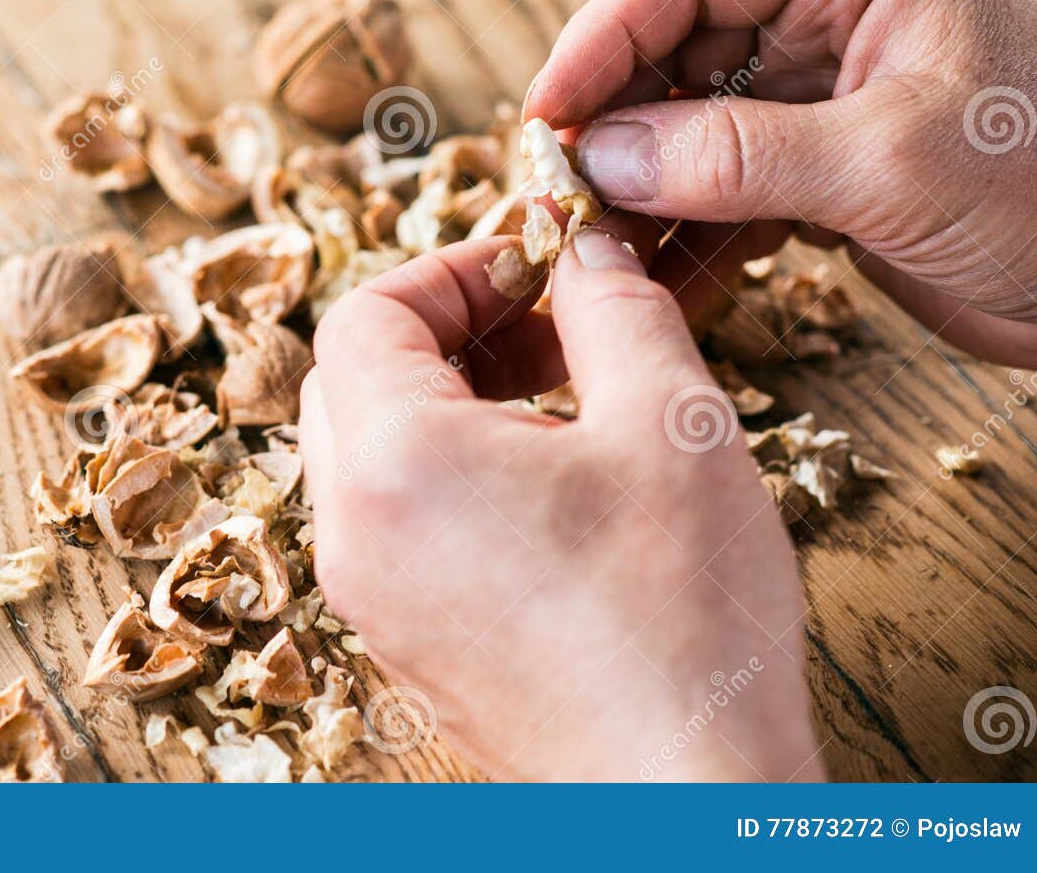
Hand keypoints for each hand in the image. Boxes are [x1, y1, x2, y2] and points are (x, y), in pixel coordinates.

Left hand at [301, 221, 822, 780]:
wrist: (685, 794)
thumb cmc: (681, 616)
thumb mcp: (666, 418)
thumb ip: (610, 304)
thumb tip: (581, 242)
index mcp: (391, 461)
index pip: (363, 314)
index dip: (448, 269)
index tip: (530, 263)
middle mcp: (351, 530)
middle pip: (352, 377)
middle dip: (445, 330)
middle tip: (545, 327)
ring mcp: (369, 593)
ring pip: (372, 450)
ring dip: (450, 399)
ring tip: (563, 402)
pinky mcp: (403, 637)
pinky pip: (395, 518)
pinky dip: (451, 471)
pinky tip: (552, 482)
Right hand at [527, 0, 1036, 366]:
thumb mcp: (890, 165)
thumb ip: (739, 157)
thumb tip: (606, 156)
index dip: (605, 35)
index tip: (547, 109)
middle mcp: (832, 15)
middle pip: (676, 48)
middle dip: (615, 120)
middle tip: (556, 188)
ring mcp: (821, 93)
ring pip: (687, 125)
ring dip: (638, 186)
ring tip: (588, 242)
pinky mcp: (819, 166)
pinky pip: (720, 188)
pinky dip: (682, 233)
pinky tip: (647, 278)